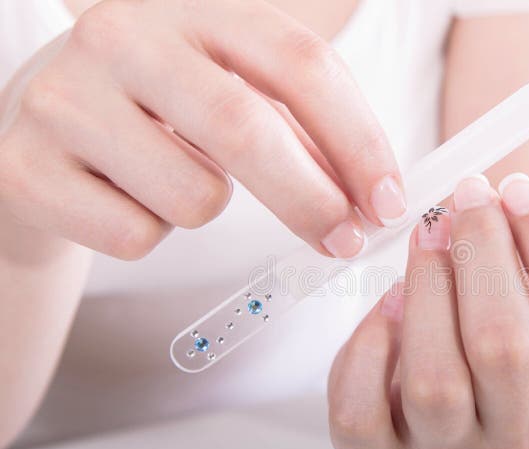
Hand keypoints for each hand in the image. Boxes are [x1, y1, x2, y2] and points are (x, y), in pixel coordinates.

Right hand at [0, 0, 403, 259]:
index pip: (298, 64)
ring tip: (173, 182)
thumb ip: (299, 134)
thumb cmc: (159, 113)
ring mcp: (65, 99)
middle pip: (244, 128)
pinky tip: (122, 199)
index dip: (357, 139)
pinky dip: (150, 235)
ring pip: (193, 197)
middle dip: (312, 199)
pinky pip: (136, 236)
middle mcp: (123, 37)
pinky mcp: (27, 169)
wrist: (41, 125)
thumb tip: (372, 198)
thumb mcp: (228, 94)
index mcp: (192, 9)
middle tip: (345, 241)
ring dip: (207, 210)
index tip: (388, 201)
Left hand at [328, 174, 528, 448]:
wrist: (463, 326)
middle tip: (463, 198)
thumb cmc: (528, 297)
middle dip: (481, 254)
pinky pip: (363, 422)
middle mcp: (524, 439)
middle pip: (506, 349)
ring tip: (424, 238)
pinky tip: (382, 309)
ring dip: (426, 291)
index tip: (516, 188)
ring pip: (436, 383)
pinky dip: (366, 355)